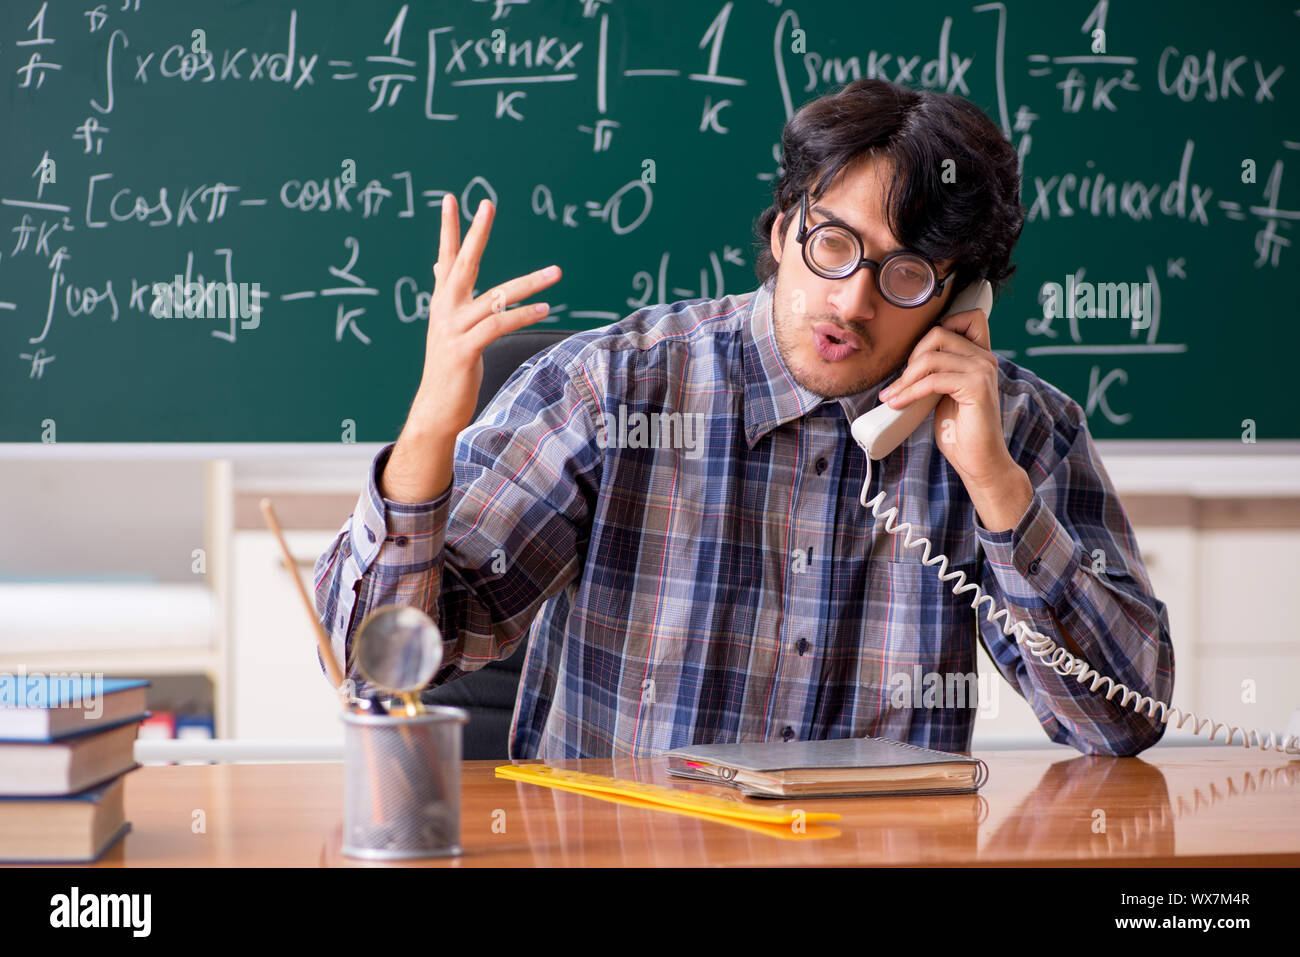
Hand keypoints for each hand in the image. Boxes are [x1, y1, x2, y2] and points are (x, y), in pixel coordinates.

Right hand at [414, 194, 561, 440]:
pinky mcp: (464, 351)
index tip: (450, 199)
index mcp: (443, 302)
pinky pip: (497, 326)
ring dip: (528, 284)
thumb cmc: (449, 368)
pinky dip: (522, 315)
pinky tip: (544, 308)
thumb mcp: (448, 326)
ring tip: (556, 273)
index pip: (445, 258)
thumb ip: (447, 294)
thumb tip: (439, 265)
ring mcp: (452, 330)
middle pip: (462, 264)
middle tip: (487, 204)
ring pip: (493, 298)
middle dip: (476, 233)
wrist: (436, 409)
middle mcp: (444, 311)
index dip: (448, 228)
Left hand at [877, 304, 1031, 528]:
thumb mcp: (944, 393)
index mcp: (980, 356)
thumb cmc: (960, 431)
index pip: (967, 317)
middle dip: (912, 356)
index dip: (938, 326)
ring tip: (893, 396)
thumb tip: (908, 362)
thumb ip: (937, 371)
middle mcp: (985, 358)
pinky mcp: (977, 387)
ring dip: (905, 378)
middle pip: (939, 332)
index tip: (917, 357)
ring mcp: (983, 371)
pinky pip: (933, 380)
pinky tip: (898, 403)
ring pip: (932, 356)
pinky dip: (910, 391)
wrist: (979, 461)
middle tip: (901, 383)